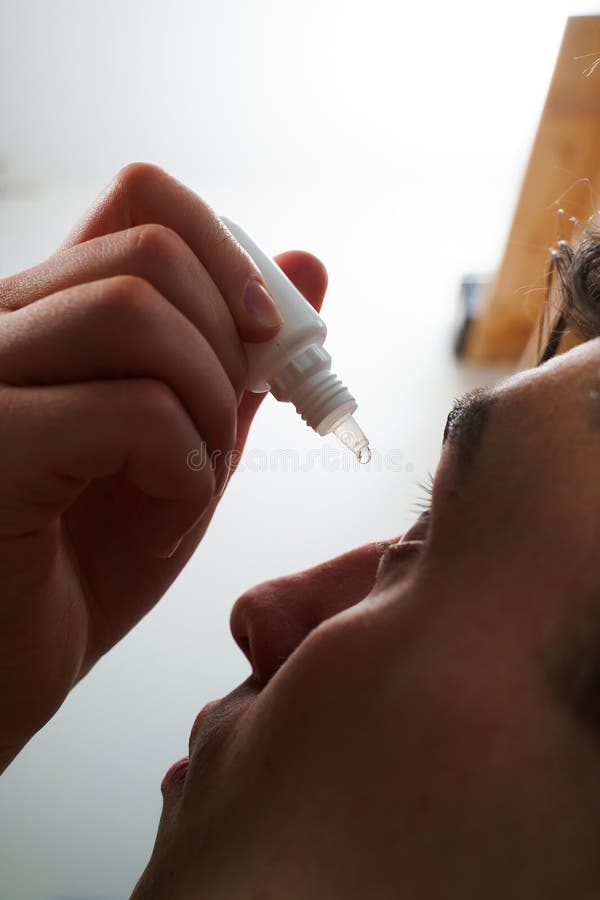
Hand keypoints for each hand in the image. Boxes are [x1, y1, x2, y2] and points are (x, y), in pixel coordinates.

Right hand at [0, 163, 327, 766]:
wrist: (6, 669)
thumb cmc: (81, 569)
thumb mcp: (180, 449)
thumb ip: (233, 355)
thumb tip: (303, 262)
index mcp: (45, 315)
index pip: (143, 197)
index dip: (228, 250)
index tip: (268, 333)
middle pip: (153, 252)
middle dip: (232, 347)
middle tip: (224, 433)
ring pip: (138, 311)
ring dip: (207, 407)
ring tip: (189, 478)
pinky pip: (132, 408)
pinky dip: (184, 470)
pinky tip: (162, 516)